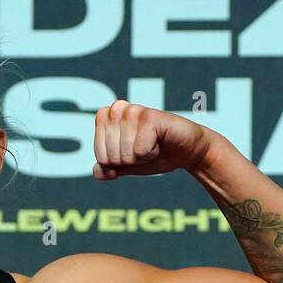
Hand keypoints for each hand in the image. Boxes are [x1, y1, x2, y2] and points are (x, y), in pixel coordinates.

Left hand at [93, 100, 214, 178]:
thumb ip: (107, 169)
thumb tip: (97, 173)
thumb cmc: (154, 154)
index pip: (100, 157)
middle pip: (110, 157)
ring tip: (152, 144)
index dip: (118, 164)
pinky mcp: (150, 116)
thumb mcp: (126, 165)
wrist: (185, 152)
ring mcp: (133, 111)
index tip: (133, 152)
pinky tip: (159, 142)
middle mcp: (117, 109)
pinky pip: (139, 150)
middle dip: (129, 161)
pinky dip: (150, 153)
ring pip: (124, 154)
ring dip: (141, 157)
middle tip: (144, 148)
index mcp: (106, 117)